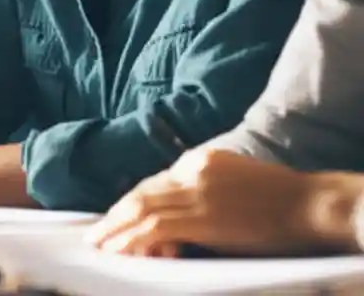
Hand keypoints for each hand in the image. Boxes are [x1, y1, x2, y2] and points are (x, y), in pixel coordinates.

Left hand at [88, 149, 360, 256]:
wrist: (311, 204)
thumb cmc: (280, 199)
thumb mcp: (233, 182)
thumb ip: (202, 194)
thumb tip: (175, 224)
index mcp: (199, 159)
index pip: (155, 182)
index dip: (132, 204)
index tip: (117, 219)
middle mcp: (191, 169)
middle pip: (142, 192)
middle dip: (115, 215)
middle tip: (96, 233)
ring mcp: (196, 191)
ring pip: (142, 208)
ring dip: (116, 229)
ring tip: (99, 243)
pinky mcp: (202, 215)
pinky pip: (156, 226)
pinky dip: (134, 238)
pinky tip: (121, 248)